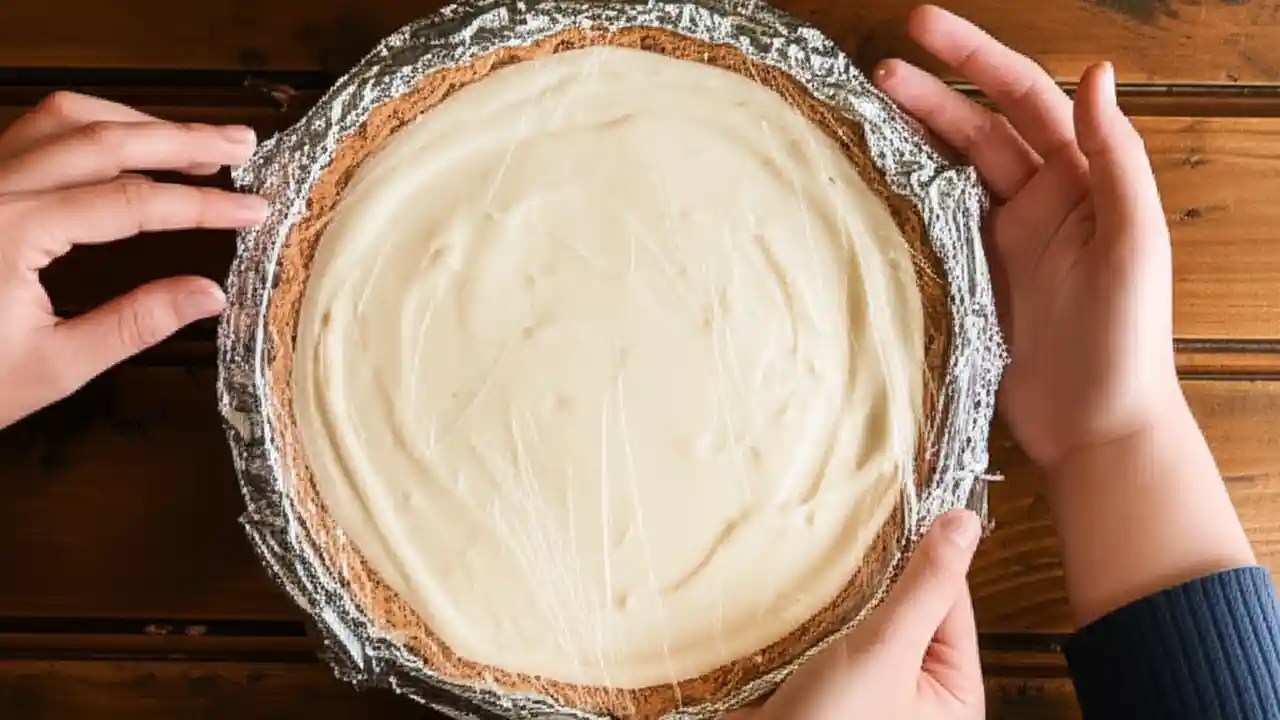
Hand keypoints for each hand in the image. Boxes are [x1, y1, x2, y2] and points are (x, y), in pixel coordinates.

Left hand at [0, 92, 267, 428]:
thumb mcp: (53, 366)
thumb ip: (135, 324)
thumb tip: (208, 295)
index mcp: (9, 232)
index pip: (130, 203)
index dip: (202, 205)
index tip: (253, 209)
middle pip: (102, 139)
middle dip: (181, 140)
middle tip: (240, 146)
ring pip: (64, 119)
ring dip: (136, 123)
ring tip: (193, 144)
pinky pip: (35, 132)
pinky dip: (91, 129)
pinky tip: (126, 146)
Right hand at [729, 510, 982, 719]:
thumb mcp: (885, 653)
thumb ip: (925, 588)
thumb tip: (963, 524)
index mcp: (955, 694)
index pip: (951, 603)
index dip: (925, 559)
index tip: (898, 511)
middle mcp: (919, 695)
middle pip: (908, 609)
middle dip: (876, 578)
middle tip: (849, 533)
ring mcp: (873, 692)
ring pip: (865, 619)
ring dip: (841, 595)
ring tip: (820, 559)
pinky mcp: (830, 688)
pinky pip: (832, 637)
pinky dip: (816, 615)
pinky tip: (798, 593)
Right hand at [875, 6, 1182, 470]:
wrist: (1098, 424)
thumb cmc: (1128, 337)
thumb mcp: (1134, 240)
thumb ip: (1116, 157)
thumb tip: (1096, 73)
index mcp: (1083, 180)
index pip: (1024, 98)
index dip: (976, 58)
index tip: (925, 29)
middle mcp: (1044, 200)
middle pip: (980, 127)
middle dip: (933, 93)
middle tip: (880, 70)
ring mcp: (1006, 239)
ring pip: (953, 170)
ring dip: (916, 137)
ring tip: (865, 110)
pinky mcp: (977, 277)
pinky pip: (938, 223)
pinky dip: (909, 195)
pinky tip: (876, 180)